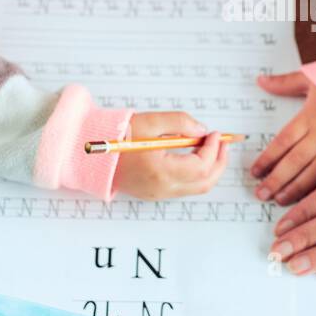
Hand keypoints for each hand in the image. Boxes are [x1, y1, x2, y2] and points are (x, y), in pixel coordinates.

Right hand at [112, 111, 230, 199]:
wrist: (92, 154)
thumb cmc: (117, 137)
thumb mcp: (149, 122)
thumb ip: (179, 123)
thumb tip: (201, 130)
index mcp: (161, 172)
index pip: (201, 166)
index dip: (213, 149)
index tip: (215, 134)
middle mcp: (162, 188)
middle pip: (205, 183)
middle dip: (219, 162)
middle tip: (223, 143)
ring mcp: (159, 194)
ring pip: (197, 188)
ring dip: (209, 169)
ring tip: (211, 147)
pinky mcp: (155, 193)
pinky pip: (184, 188)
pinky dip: (196, 174)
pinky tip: (195, 156)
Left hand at [251, 71, 315, 205]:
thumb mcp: (314, 76)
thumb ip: (286, 83)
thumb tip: (261, 81)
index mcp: (312, 114)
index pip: (283, 141)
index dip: (267, 159)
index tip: (255, 172)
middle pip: (296, 160)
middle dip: (276, 179)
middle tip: (261, 194)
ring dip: (297, 189)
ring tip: (280, 200)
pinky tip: (315, 202)